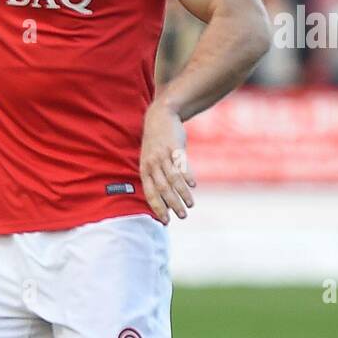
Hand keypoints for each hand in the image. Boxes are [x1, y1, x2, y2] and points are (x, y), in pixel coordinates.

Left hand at [140, 101, 196, 224]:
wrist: (161, 116)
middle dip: (172, 205)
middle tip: (182, 217)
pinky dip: (187, 176)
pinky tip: (193, 186)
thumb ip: (156, 177)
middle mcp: (152, 164)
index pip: (149, 193)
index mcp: (144, 169)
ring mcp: (163, 155)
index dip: (157, 208)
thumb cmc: (156, 143)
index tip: (166, 221)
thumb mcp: (150, 160)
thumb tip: (165, 200)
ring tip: (190, 205)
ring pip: (173, 180)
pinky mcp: (174, 147)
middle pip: (163, 189)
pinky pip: (181, 165)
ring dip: (182, 194)